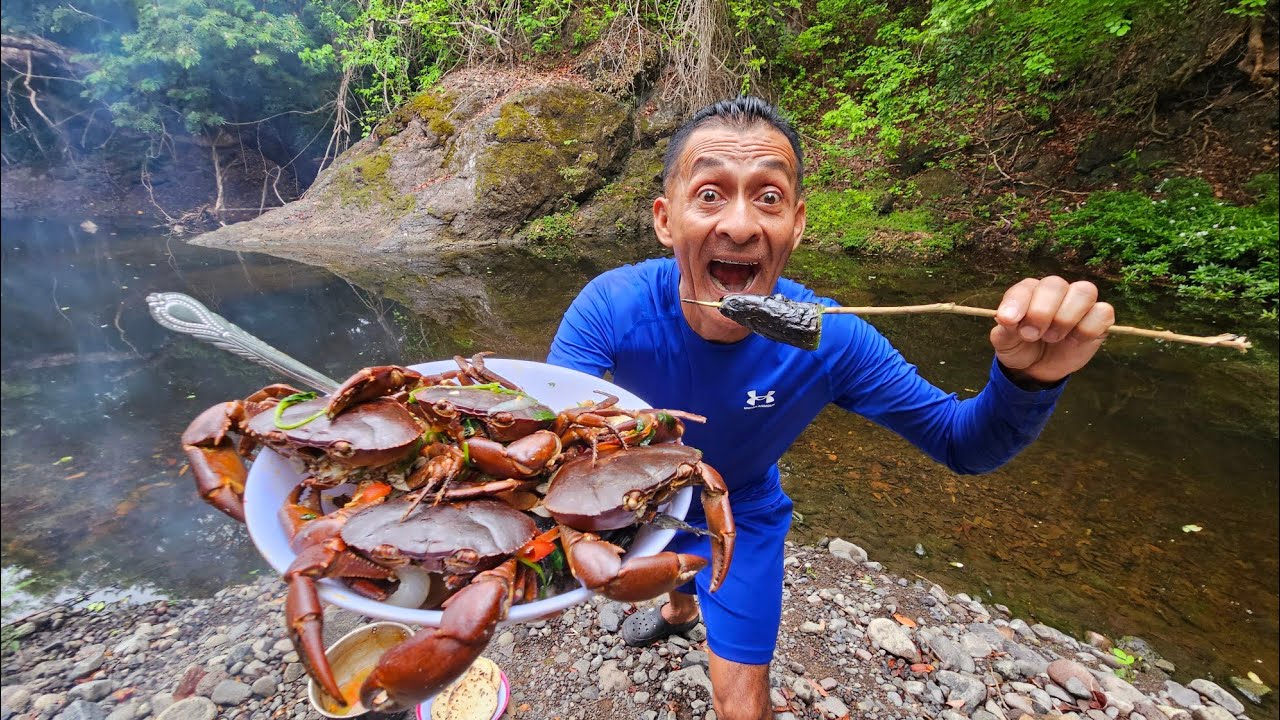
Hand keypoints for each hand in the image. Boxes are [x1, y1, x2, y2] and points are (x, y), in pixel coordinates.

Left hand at [990, 277, 1113, 384]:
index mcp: (1029, 292)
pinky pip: (1103, 311)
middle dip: (1041, 312)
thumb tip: (1007, 318)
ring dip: (1065, 318)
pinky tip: (1073, 341)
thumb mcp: (1005, 342)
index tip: (1009, 322)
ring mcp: (1079, 303)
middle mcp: (1055, 291)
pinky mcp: (1098, 318)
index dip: (1018, 302)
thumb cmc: (1020, 347)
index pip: (1027, 287)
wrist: (1037, 368)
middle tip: (1031, 335)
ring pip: (1084, 291)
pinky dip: (1087, 328)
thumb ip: (1005, 329)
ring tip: (1052, 338)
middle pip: (1055, 284)